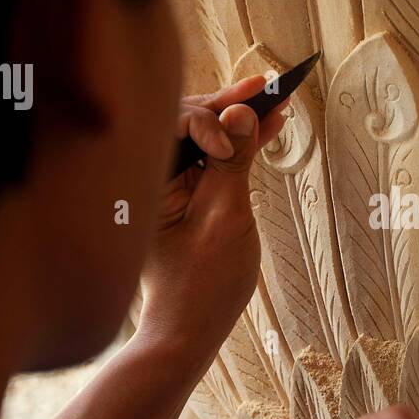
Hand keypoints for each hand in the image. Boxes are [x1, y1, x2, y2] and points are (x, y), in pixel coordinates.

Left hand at [138, 76, 283, 367]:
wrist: (189, 330)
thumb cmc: (202, 283)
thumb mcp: (225, 217)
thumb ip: (233, 162)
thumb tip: (242, 112)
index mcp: (143, 181)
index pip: (171, 123)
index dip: (206, 120)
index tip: (234, 139)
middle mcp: (148, 177)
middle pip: (186, 122)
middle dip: (227, 106)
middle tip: (267, 88)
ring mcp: (165, 186)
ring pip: (200, 138)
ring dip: (236, 122)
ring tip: (276, 102)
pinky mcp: (183, 196)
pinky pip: (207, 159)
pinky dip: (235, 146)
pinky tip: (266, 127)